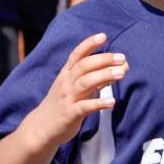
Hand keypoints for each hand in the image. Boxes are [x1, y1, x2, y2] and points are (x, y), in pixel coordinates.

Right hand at [29, 33, 126, 147]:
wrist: (41, 127)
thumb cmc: (62, 104)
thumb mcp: (75, 87)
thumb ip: (94, 78)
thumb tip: (118, 69)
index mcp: (66, 74)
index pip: (77, 55)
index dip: (89, 44)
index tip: (103, 36)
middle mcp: (66, 83)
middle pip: (84, 66)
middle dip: (103, 59)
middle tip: (122, 57)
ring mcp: (67, 98)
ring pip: (85, 83)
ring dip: (104, 76)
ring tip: (121, 73)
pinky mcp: (70, 114)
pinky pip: (84, 107)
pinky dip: (98, 103)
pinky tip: (112, 102)